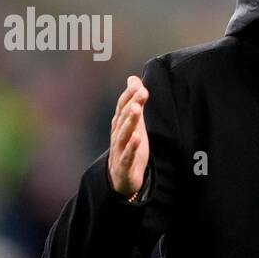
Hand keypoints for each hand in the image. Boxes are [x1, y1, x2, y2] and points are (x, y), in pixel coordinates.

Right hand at [108, 75, 148, 198]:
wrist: (121, 178)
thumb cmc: (129, 147)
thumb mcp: (134, 124)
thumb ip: (135, 102)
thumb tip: (134, 79)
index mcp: (119, 124)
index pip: (122, 107)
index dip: (130, 95)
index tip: (138, 84)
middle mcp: (117, 135)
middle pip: (123, 118)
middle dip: (132, 104)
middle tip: (141, 91)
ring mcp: (120, 150)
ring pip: (124, 134)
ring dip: (130, 121)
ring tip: (137, 109)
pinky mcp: (125, 165)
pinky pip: (128, 155)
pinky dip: (132, 146)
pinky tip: (137, 137)